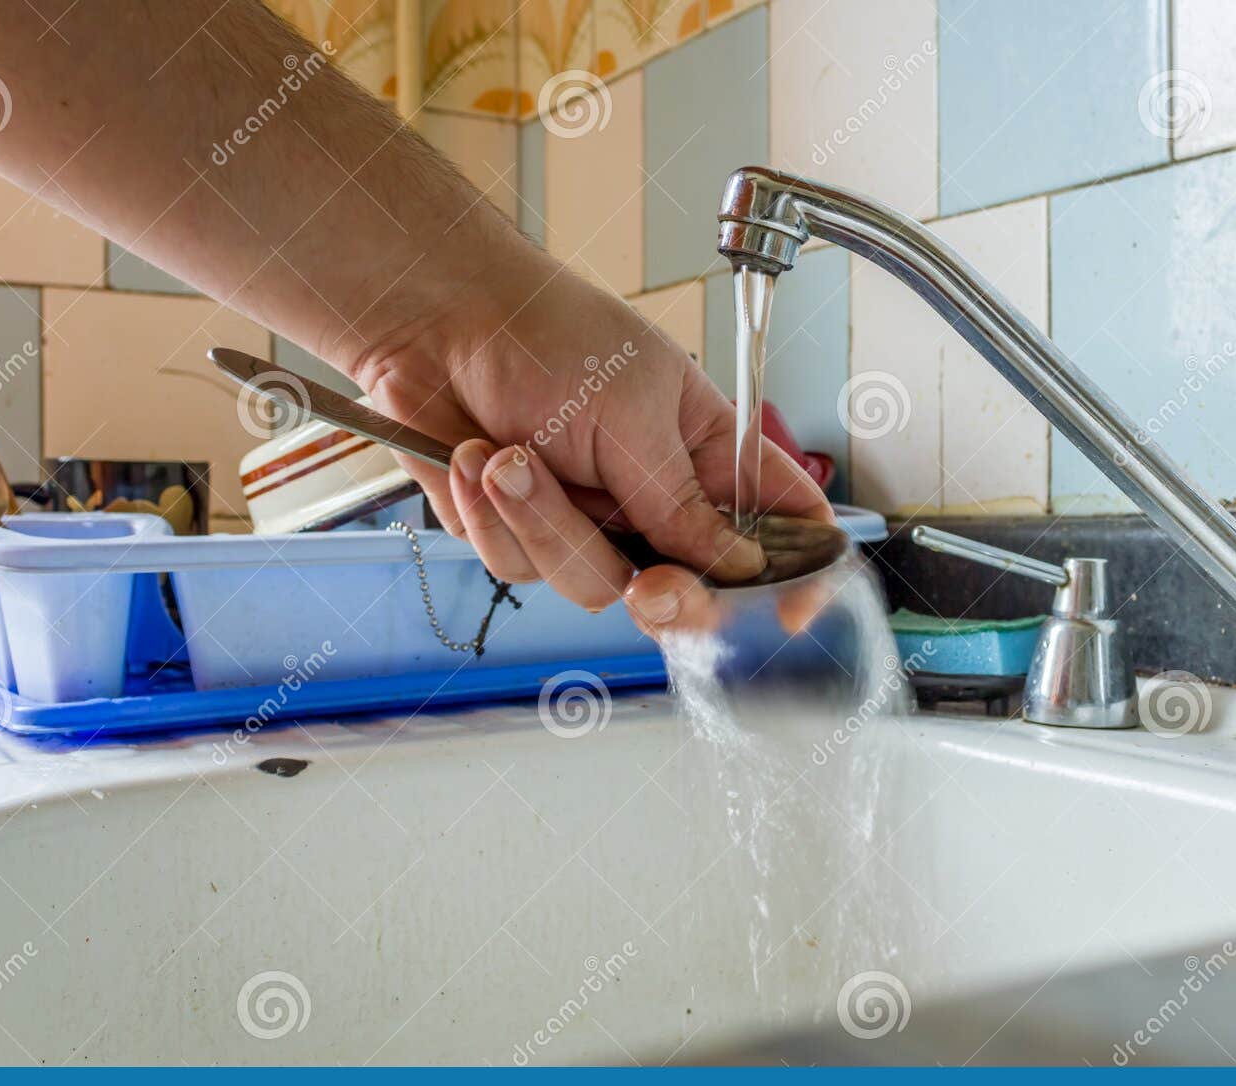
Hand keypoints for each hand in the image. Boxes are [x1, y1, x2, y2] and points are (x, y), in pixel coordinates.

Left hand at [352, 247, 833, 634]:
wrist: (436, 323)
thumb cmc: (546, 333)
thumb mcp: (634, 411)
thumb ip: (681, 501)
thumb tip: (737, 567)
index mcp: (705, 453)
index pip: (781, 521)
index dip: (799, 571)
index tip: (789, 611)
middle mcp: (653, 499)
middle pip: (691, 588)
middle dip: (668, 594)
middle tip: (653, 586)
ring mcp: (589, 523)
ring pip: (595, 586)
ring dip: (546, 523)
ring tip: (511, 457)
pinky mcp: (522, 536)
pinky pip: (521, 568)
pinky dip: (494, 516)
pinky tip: (479, 460)